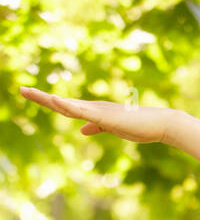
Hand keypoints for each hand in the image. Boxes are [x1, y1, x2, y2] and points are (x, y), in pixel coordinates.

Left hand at [19, 85, 176, 144]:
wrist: (159, 123)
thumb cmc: (140, 126)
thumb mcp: (113, 128)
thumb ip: (97, 127)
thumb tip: (82, 129)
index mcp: (93, 111)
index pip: (66, 106)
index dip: (48, 101)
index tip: (31, 94)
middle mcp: (93, 108)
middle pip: (62, 102)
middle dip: (41, 97)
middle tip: (21, 90)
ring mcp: (98, 111)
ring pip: (68, 104)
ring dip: (48, 99)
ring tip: (29, 92)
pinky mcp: (106, 117)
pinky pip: (83, 111)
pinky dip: (69, 106)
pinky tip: (56, 101)